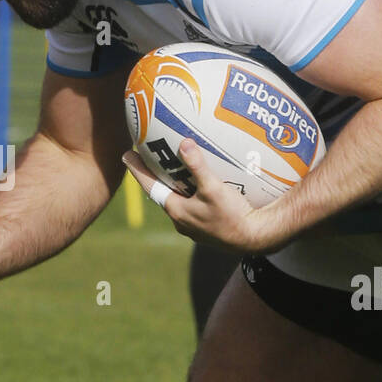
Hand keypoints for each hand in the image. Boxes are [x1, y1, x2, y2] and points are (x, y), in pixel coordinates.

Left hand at [122, 140, 276, 254]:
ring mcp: (193, 226)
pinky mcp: (206, 228)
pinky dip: (190, 194)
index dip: (138, 170)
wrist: (254, 238)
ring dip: (173, 186)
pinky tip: (199, 187)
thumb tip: (184, 144)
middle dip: (155, 177)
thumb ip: (198, 166)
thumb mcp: (213, 188)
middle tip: (147, 158)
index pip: (150, 186)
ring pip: (178, 201)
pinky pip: (192, 207)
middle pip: (162, 193)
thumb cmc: (232, 215)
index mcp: (176, 211)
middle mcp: (181, 221)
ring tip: (173, 170)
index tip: (126, 154)